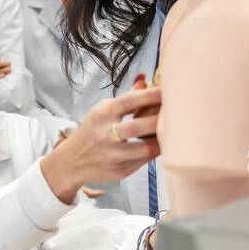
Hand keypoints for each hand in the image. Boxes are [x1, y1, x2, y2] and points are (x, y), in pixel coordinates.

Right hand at [39, 85, 161, 202]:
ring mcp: (112, 155)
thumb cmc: (92, 131)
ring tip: (173, 132)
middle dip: (160, 119)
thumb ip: (126, 98)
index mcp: (102, 114)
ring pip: (145, 148)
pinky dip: (155, 152)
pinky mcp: (119, 171)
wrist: (71, 161)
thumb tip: (144, 78)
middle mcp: (105, 134)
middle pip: (139, 126)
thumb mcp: (103, 111)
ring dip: (161, 139)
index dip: (152, 95)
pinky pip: (144, 161)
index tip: (169, 90)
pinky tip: (161, 145)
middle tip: (178, 113)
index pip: (130, 100)